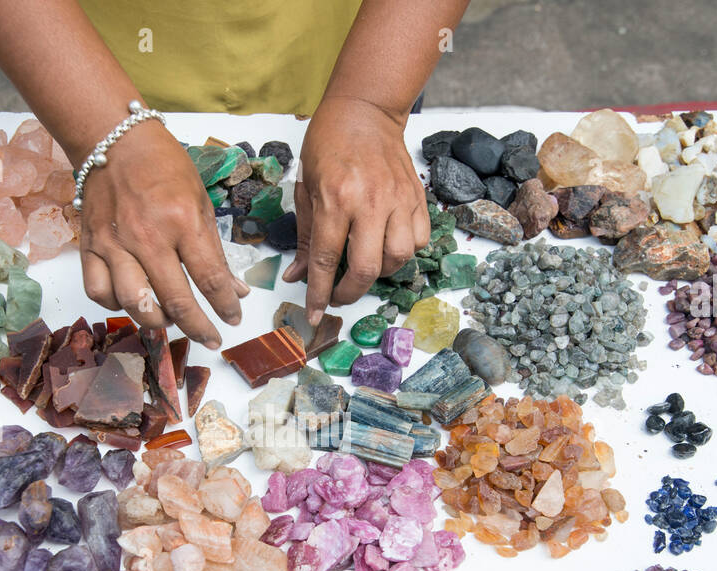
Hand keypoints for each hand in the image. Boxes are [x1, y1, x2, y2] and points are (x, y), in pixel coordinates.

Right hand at [77, 121, 247, 347]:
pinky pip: (99, 292)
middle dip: (199, 328)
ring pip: (134, 304)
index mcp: (182, 222)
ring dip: (157, 321)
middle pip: (176, 301)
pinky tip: (132, 301)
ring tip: (170, 319)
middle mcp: (148, 238)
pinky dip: (117, 305)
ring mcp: (115, 245)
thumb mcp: (200, 202)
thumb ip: (216, 250)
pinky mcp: (90, 247)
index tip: (233, 319)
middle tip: (211, 338)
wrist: (114, 141)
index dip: (226, 306)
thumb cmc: (164, 168)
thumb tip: (236, 289)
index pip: (210, 278)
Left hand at [283, 95, 430, 322]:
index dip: (320, 292)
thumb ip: (305, 235)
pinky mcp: (417, 196)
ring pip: (399, 257)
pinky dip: (404, 251)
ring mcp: (398, 199)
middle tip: (339, 295)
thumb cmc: (329, 143)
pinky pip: (419, 239)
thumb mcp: (306, 186)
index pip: (327, 259)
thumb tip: (298, 276)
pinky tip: (387, 245)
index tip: (315, 314)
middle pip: (368, 268)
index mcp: (336, 198)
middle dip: (351, 292)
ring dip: (380, 272)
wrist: (365, 109)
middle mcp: (370, 201)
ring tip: (364, 265)